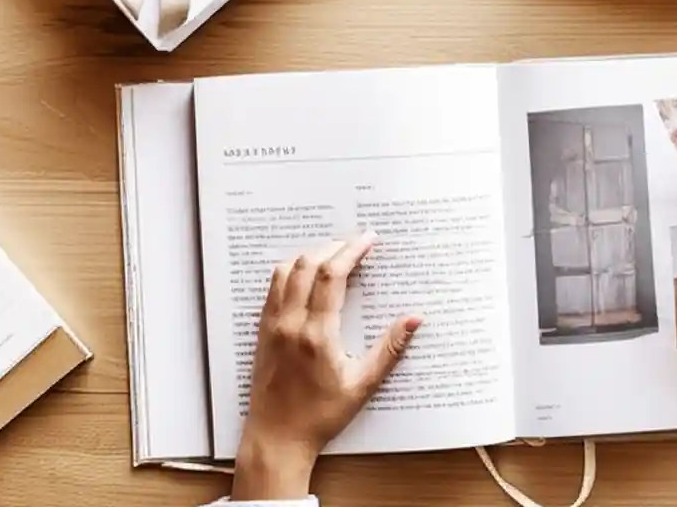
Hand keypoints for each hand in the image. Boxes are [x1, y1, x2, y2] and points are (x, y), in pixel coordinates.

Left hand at [231, 233, 422, 499]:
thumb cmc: (320, 416)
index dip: (352, 251)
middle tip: (356, 242)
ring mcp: (272, 325)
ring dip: (310, 254)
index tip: (368, 239)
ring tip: (333, 253)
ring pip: (285, 271)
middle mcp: (291, 323)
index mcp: (317, 334)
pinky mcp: (262, 331)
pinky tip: (306, 273)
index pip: (333, 275)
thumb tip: (414, 320)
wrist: (277, 437)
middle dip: (334, 246)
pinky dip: (290, 270)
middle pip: (308, 264)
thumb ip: (389, 349)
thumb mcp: (362, 385)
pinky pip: (272, 288)